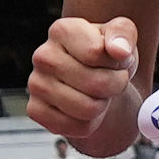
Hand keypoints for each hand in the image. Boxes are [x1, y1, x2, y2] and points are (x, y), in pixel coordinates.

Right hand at [28, 16, 143, 154]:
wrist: (94, 79)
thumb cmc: (107, 54)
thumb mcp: (122, 36)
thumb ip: (123, 35)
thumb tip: (119, 50)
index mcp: (62, 30)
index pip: (96, 53)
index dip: (118, 62)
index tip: (116, 59)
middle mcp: (43, 56)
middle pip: (96, 84)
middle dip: (115, 86)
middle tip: (113, 80)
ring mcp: (36, 84)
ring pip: (88, 109)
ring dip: (103, 105)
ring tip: (99, 93)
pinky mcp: (35, 110)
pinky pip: (76, 127)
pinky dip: (90, 123)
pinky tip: (85, 107)